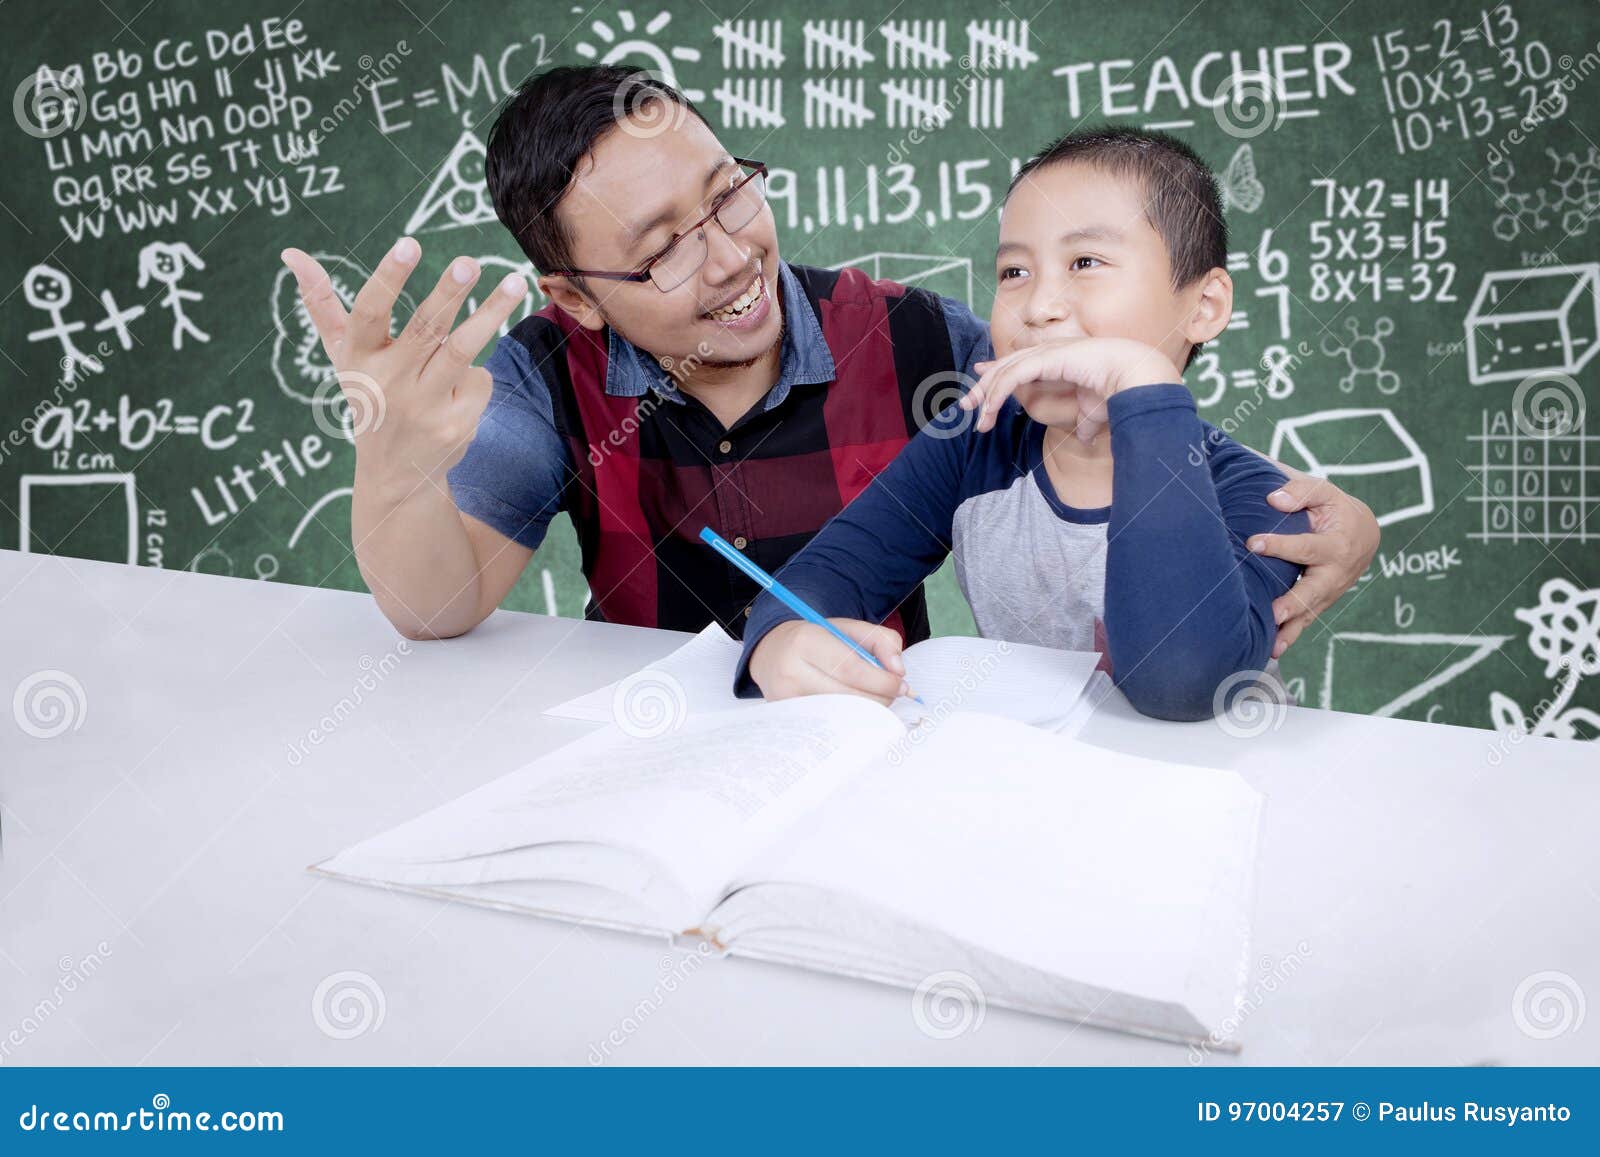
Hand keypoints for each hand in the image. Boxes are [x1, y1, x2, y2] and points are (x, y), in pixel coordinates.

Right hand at [279, 239, 528, 497]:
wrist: (395, 474)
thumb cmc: (370, 397)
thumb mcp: (343, 356)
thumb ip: (321, 304)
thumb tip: (291, 254)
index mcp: (359, 359)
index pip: (369, 313)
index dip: (388, 277)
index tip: (409, 243)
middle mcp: (389, 382)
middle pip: (425, 328)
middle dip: (449, 292)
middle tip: (470, 261)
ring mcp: (424, 406)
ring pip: (463, 349)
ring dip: (491, 314)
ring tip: (517, 281)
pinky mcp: (455, 425)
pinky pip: (479, 380)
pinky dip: (477, 375)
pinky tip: (462, 386)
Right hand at [748, 618, 911, 705]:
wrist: (772, 653)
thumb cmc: (818, 640)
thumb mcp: (849, 629)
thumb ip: (882, 641)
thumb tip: (898, 671)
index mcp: (806, 640)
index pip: (851, 668)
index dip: (882, 681)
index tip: (901, 685)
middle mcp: (790, 671)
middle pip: (847, 695)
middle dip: (879, 699)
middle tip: (892, 695)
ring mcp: (785, 698)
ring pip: (839, 715)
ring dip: (867, 711)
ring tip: (873, 698)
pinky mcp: (787, 717)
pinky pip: (828, 724)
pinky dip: (849, 719)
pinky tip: (855, 709)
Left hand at [960, 336, 1179, 440]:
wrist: (1139, 380)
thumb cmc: (1121, 394)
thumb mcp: (1093, 413)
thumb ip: (1086, 424)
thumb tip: (1085, 438)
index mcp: (1060, 359)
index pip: (1020, 362)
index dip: (998, 371)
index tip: (981, 382)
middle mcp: (1051, 351)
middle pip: (1006, 366)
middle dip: (984, 385)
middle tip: (967, 406)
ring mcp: (1048, 352)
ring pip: (1005, 372)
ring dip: (987, 397)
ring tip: (978, 422)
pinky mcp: (1048, 359)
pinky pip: (1013, 377)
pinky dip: (998, 396)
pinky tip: (990, 412)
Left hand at [1246, 470, 1380, 658]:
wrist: (1363, 533)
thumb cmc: (1336, 509)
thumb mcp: (1324, 493)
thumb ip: (1301, 492)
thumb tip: (1274, 499)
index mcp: (1337, 544)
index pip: (1305, 546)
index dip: (1279, 545)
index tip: (1252, 543)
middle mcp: (1335, 573)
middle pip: (1313, 590)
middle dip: (1293, 602)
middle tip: (1273, 612)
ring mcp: (1329, 591)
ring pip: (1310, 613)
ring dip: (1291, 630)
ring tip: (1272, 646)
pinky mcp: (1321, 602)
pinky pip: (1306, 620)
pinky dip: (1291, 636)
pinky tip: (1273, 650)